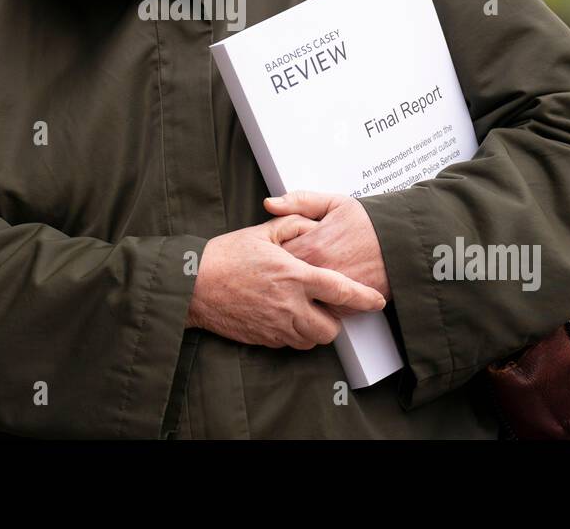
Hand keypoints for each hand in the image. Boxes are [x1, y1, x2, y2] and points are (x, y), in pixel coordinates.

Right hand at [186, 214, 386, 348]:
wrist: (193, 285)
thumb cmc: (225, 256)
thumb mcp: (262, 232)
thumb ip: (292, 224)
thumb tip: (311, 224)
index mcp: (295, 276)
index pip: (341, 291)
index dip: (364, 298)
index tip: (377, 301)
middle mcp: (290, 306)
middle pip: (331, 328)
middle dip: (333, 320)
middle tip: (324, 305)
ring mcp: (276, 326)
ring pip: (311, 340)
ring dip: (313, 329)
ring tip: (303, 311)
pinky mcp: (264, 338)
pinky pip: (289, 344)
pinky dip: (293, 335)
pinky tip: (282, 317)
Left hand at [266, 190, 391, 319]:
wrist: (404, 243)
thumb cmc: (369, 223)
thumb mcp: (334, 203)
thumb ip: (299, 201)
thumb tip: (270, 204)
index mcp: (312, 246)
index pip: (273, 257)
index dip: (269, 255)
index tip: (269, 253)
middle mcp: (320, 272)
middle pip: (284, 282)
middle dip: (279, 277)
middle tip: (278, 271)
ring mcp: (333, 292)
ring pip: (301, 301)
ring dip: (297, 294)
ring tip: (296, 283)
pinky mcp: (347, 307)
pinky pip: (322, 312)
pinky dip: (318, 305)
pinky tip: (318, 292)